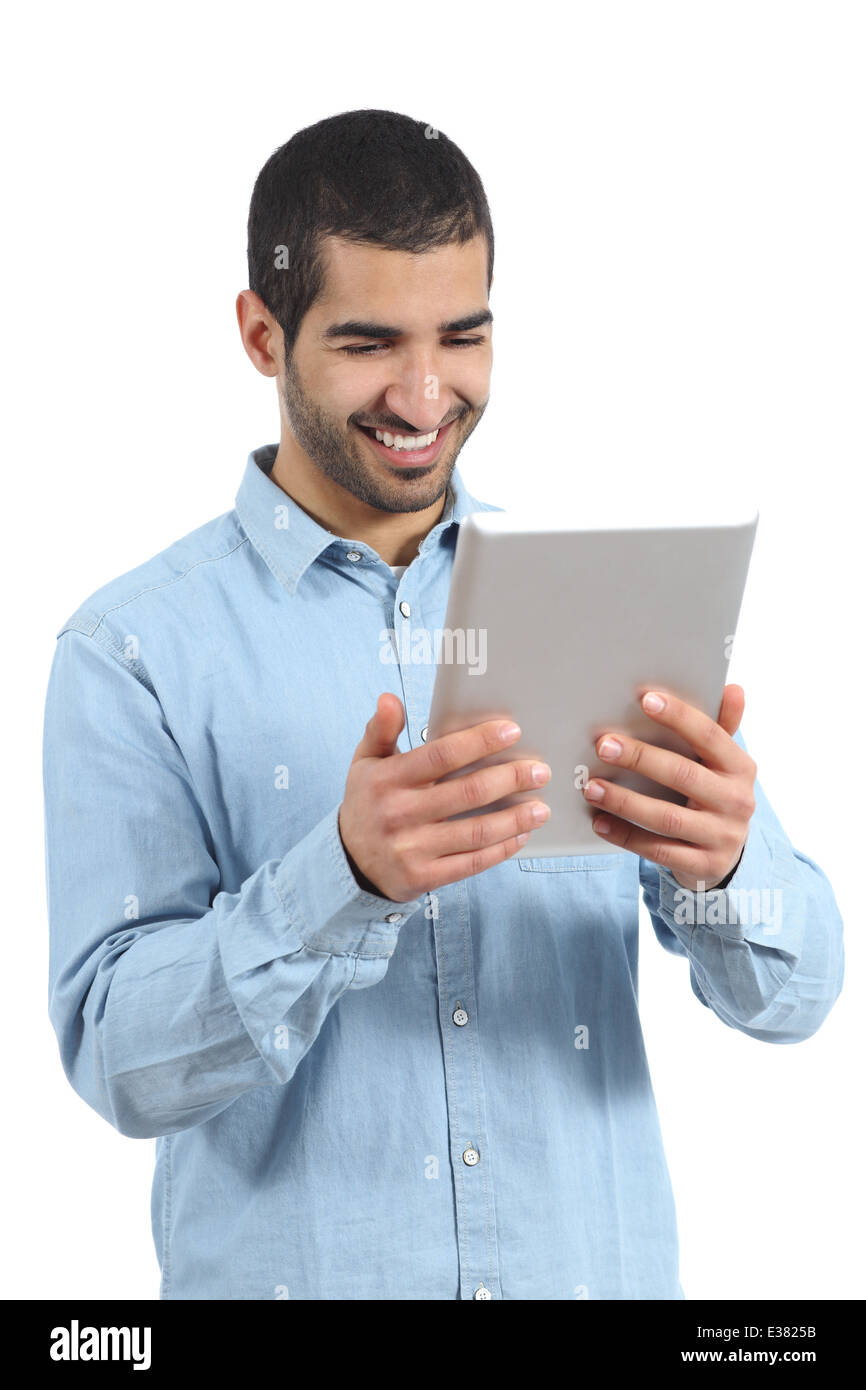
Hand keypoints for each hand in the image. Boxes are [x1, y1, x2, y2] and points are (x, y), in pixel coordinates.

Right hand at [338, 693, 551, 900]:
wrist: (349, 861)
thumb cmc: (367, 802)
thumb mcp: (365, 763)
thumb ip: (380, 730)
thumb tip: (389, 699)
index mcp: (388, 779)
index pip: (440, 756)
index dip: (479, 742)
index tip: (512, 731)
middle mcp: (399, 813)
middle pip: (467, 793)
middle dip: (510, 779)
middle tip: (539, 770)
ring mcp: (411, 848)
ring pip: (475, 832)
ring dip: (515, 819)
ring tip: (541, 807)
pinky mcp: (423, 877)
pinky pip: (471, 863)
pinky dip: (501, 850)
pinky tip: (521, 836)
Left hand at [582, 684, 755, 890]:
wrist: (727, 855)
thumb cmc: (713, 795)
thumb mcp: (722, 765)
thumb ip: (722, 729)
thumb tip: (733, 688)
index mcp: (741, 768)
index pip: (710, 736)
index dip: (679, 716)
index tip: (645, 698)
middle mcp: (737, 802)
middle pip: (683, 775)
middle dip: (640, 758)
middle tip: (603, 745)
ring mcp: (722, 837)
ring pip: (667, 817)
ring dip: (624, 801)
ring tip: (591, 787)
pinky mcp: (704, 866)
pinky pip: (658, 850)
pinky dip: (625, 836)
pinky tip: (599, 822)